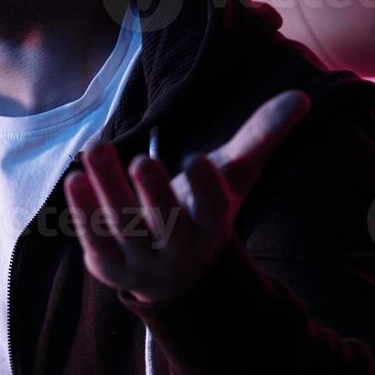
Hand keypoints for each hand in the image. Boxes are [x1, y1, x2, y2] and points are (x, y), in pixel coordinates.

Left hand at [65, 90, 310, 303]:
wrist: (175, 277)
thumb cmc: (201, 211)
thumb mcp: (231, 178)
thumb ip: (259, 138)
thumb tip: (299, 97)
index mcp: (213, 228)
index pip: (215, 211)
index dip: (208, 188)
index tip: (200, 159)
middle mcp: (179, 251)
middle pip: (167, 224)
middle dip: (156, 195)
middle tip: (144, 161)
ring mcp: (142, 264)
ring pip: (125, 228)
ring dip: (109, 190)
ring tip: (96, 149)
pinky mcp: (109, 268)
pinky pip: (95, 241)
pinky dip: (84, 212)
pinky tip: (76, 179)